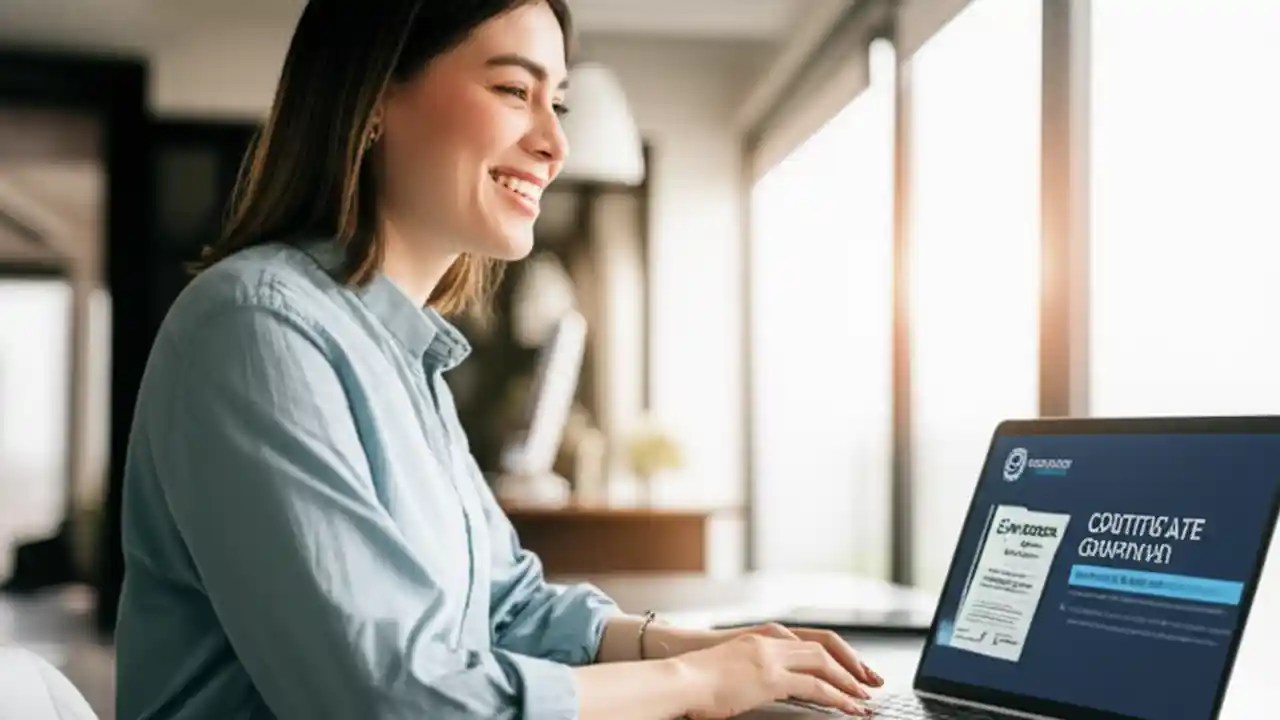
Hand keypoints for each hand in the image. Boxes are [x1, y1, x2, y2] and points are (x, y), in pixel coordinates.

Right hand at [672, 630, 882, 718]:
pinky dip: (837, 696)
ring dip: (849, 681)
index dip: (838, 652)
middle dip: (853, 664)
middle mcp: (770, 640)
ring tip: (864, 698)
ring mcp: (771, 656)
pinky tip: (848, 707)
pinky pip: (815, 685)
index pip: (812, 638)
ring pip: (824, 663)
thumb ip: (756, 670)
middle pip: (825, 645)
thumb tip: (769, 686)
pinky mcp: (770, 677)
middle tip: (872, 681)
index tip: (855, 668)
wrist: (678, 678)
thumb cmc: (696, 678)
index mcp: (762, 636)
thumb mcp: (733, 666)